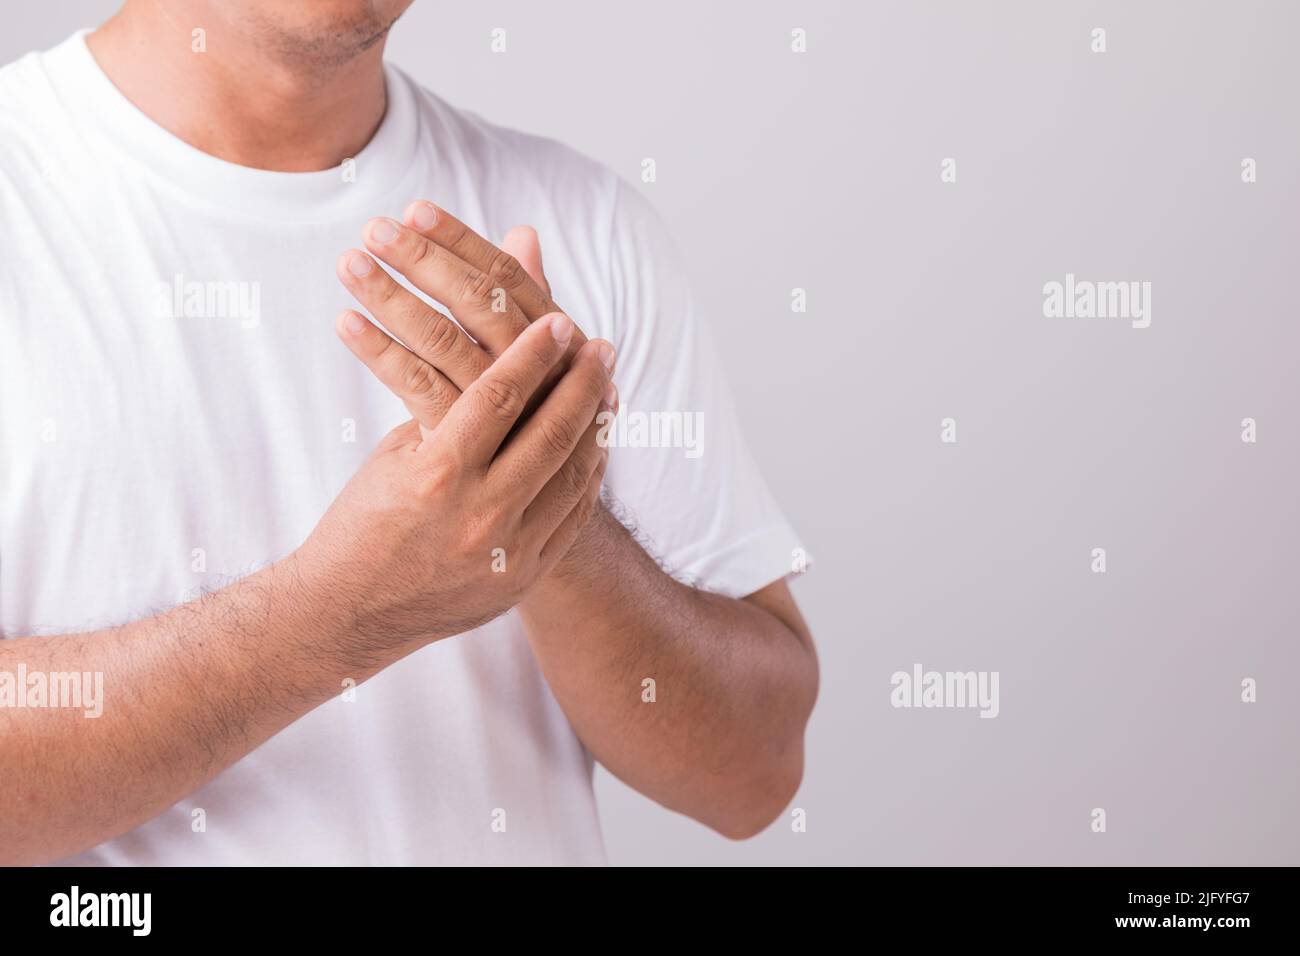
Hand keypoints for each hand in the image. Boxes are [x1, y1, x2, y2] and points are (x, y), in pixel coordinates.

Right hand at [297, 313, 611, 647]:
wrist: (348, 613)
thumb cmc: (362, 523)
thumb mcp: (395, 459)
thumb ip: (448, 415)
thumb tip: (497, 365)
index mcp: (436, 475)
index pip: (499, 397)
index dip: (533, 354)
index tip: (559, 322)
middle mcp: (480, 514)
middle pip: (552, 433)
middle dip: (583, 384)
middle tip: (602, 348)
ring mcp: (508, 552)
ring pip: (574, 476)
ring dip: (596, 427)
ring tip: (608, 391)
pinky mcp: (523, 577)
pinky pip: (573, 517)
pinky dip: (589, 475)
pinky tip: (594, 444)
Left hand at [332, 202, 615, 437]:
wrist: (537, 513)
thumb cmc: (534, 426)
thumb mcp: (543, 359)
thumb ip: (527, 297)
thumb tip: (523, 233)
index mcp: (558, 341)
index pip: (508, 278)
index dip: (461, 241)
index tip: (416, 210)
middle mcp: (540, 371)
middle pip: (479, 302)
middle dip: (424, 260)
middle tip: (375, 228)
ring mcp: (507, 411)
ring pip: (445, 341)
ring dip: (393, 296)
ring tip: (348, 263)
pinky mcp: (470, 445)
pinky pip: (420, 387)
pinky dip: (380, 351)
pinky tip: (346, 323)